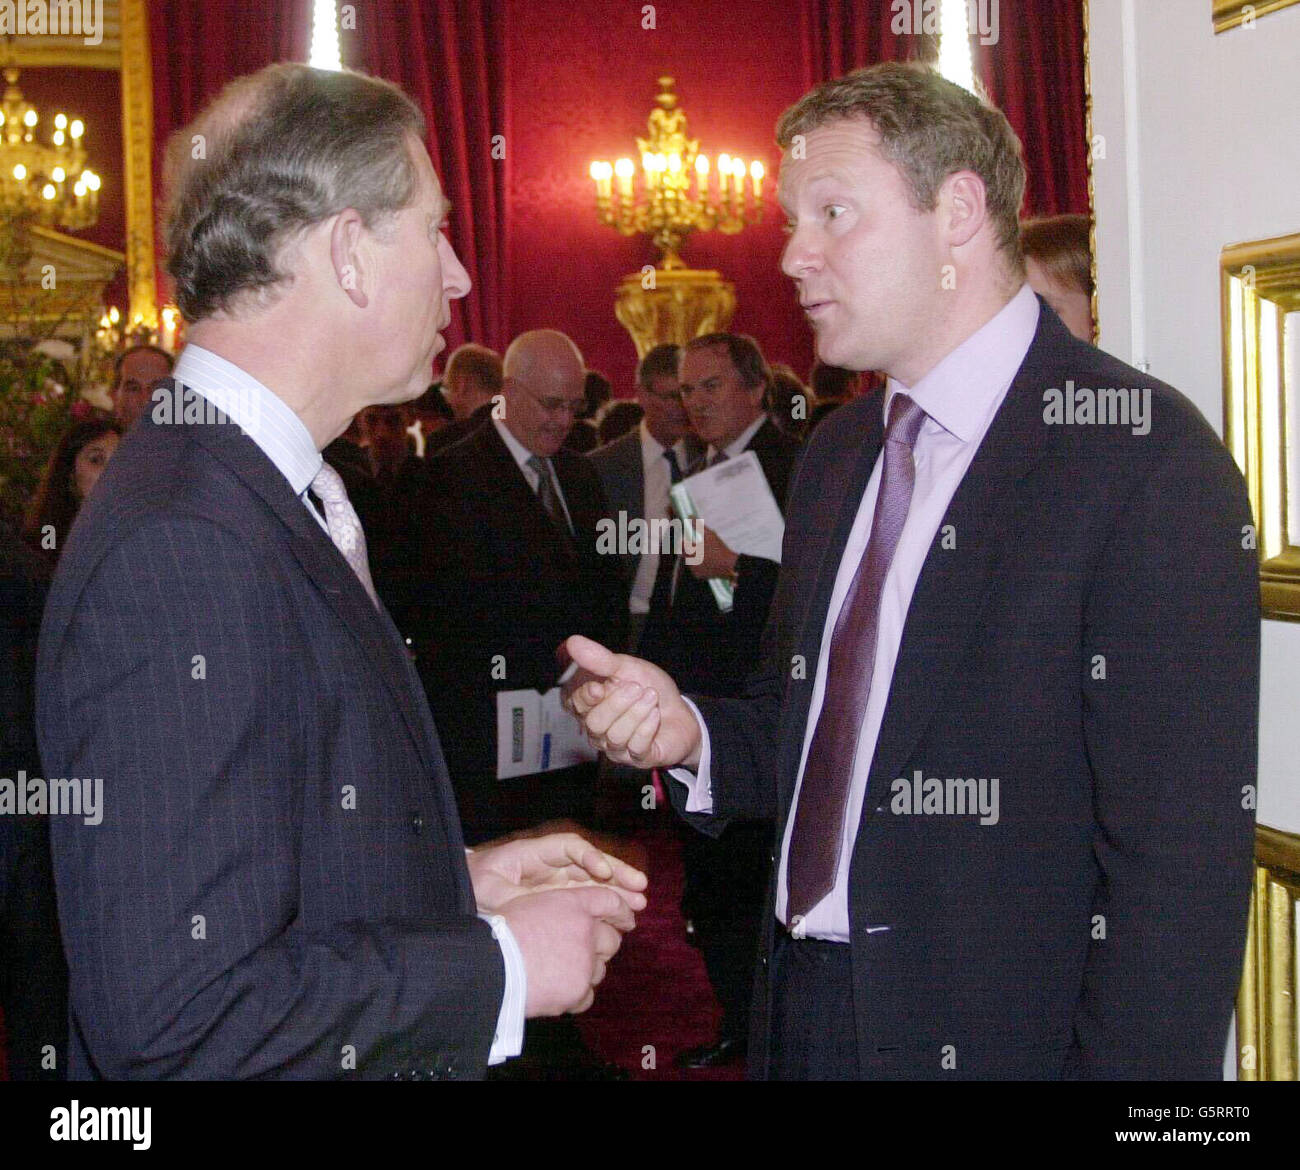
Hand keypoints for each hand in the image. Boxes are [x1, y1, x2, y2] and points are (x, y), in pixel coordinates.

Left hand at [467, 831, 647, 913]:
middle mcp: (549, 864)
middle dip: (616, 872)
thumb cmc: (473, 887)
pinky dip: (604, 905)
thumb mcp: (488, 892)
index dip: (589, 856)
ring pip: (593, 881)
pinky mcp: (558, 899)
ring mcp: (555, 881)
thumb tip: (539, 903)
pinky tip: (621, 916)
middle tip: (640, 887)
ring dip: (617, 890)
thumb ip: (514, 896)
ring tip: (639, 903)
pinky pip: (586, 898)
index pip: (568, 847)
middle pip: (589, 862)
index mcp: (533, 854)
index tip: (604, 872)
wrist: (462, 894)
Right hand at [500, 885, 636, 1015]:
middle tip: (588, 951)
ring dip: (587, 969)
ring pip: (600, 968)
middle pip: (611, 938)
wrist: (491, 967)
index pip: (610, 901)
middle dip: (603, 945)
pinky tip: (559, 991)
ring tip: (563, 972)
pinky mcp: (578, 991)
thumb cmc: (502, 934)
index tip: (627, 919)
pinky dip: (577, 994)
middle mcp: (586, 931)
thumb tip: (570, 921)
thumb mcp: (531, 905)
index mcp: (574, 905)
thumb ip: (560, 910)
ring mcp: (584, 963)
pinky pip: (588, 994)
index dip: (622, 910)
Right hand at [559, 634, 702, 770]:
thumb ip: (600, 659)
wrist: (680, 710)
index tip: (599, 687)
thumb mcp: (626, 667)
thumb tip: (573, 642)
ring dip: (637, 713)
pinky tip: (656, 715)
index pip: (575, 705)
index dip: (585, 697)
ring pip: (615, 735)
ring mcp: (616, 747)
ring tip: (652, 697)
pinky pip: (636, 747)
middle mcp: (598, 730)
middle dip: (618, 703)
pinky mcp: (637, 758)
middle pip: (595, 723)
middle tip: (638, 687)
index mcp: (590, 705)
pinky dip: (647, 727)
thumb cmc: (648, 688)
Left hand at [685, 524, 738, 579]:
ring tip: (706, 555)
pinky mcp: (697, 575)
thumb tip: (690, 515)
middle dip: (690, 550)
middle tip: (701, 548)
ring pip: (690, 561)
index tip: (692, 541)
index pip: (680, 544)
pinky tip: (707, 563)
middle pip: (684, 553)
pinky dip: (699, 566)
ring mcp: (692, 568)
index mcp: (689, 549)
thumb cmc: (718, 548)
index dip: (685, 541)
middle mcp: (688, 560)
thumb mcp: (709, 534)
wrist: (728, 564)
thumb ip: (698, 525)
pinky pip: (695, 569)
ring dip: (694, 558)